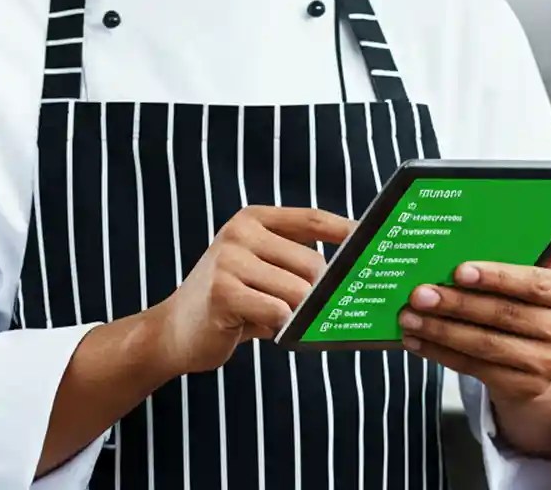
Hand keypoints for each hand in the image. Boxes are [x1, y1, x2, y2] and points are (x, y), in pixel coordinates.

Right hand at [150, 207, 353, 375]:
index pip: (312, 220)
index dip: (347, 231)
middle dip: (320, 293)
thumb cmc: (227, 302)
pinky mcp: (223, 292)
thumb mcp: (258, 268)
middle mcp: (240, 233)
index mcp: (252, 219)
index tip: (377, 242)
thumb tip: (350, 272)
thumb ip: (294, 261)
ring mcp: (229, 261)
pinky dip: (281, 328)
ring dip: (300, 314)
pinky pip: (277, 312)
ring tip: (284, 322)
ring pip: (298, 291)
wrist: (173, 331)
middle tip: (319, 312)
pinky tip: (267, 330)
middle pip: (312, 263)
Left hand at [397, 246, 550, 457]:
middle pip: (505, 315)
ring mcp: (550, 364)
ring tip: (410, 316)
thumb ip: (530, 248)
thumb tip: (500, 215)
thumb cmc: (536, 301)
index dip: (498, 277)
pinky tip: (417, 339)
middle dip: (457, 303)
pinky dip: (441, 353)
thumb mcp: (544, 271)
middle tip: (419, 293)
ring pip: (486, 344)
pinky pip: (475, 369)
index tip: (459, 271)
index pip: (536, 283)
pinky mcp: (527, 387)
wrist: (548, 355)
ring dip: (440, 329)